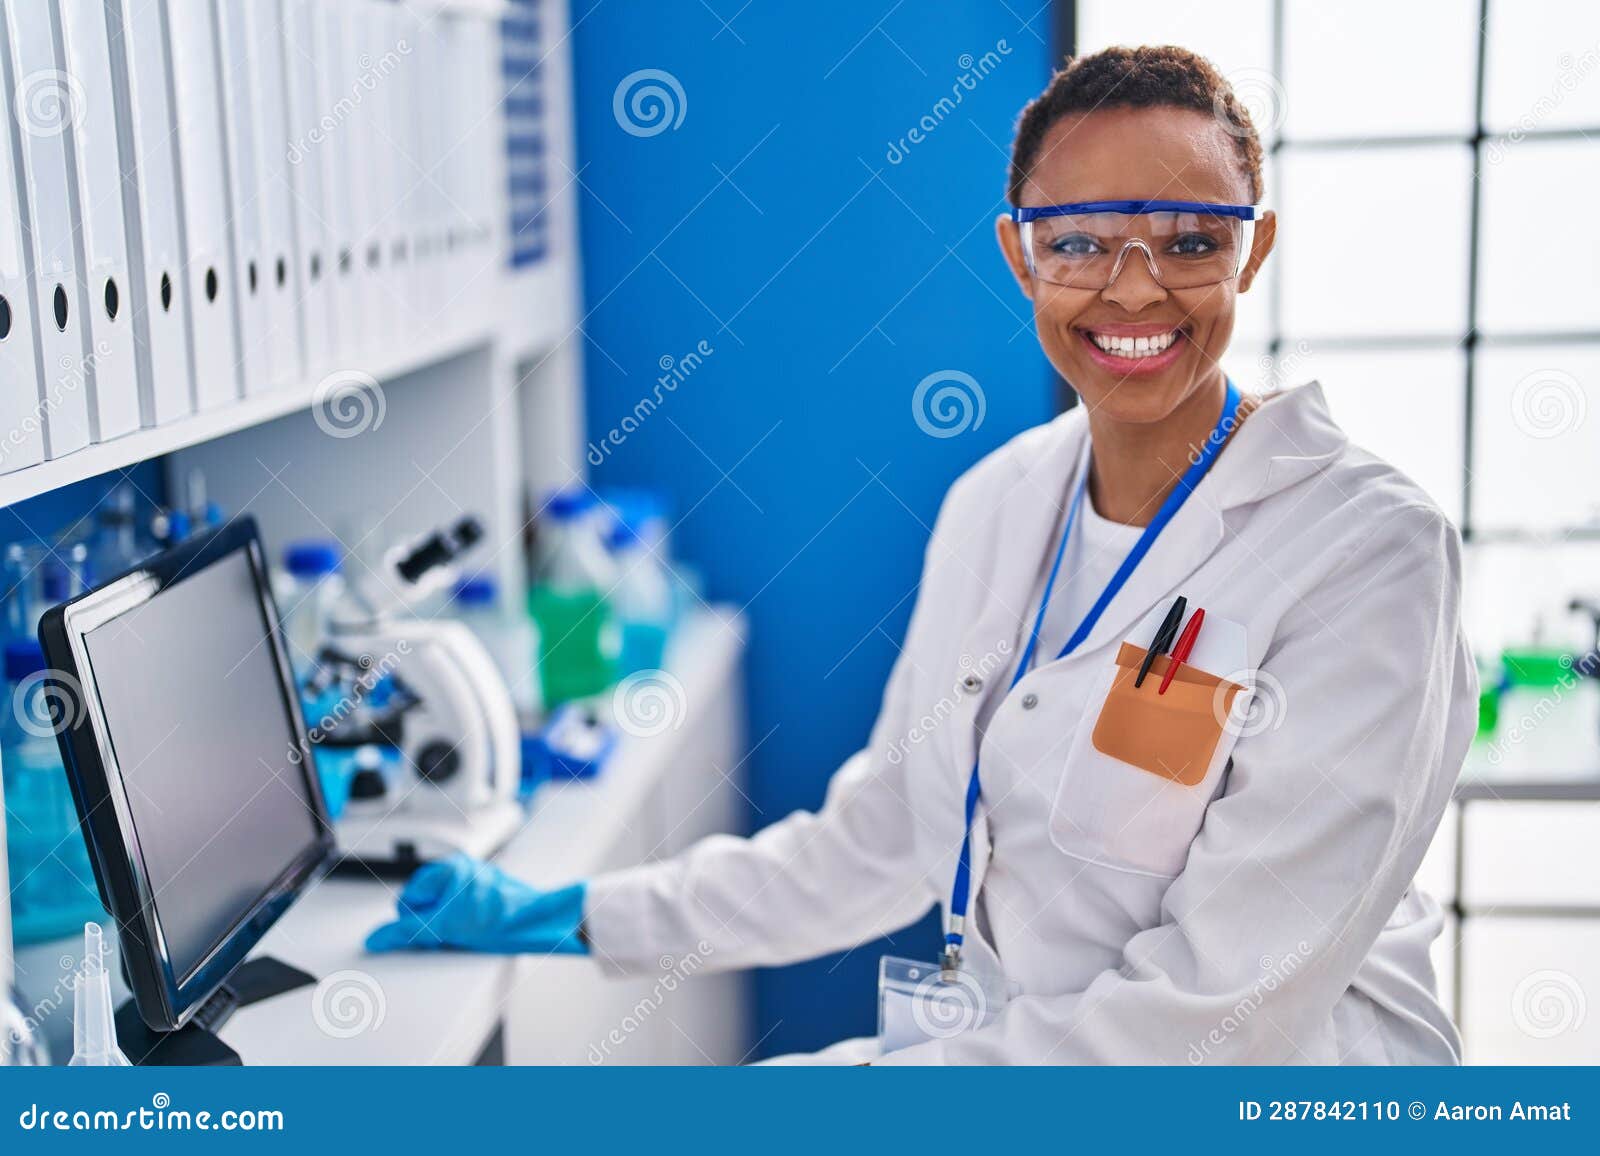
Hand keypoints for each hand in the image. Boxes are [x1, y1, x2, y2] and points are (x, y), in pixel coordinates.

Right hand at [364, 854, 587, 954]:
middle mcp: (459, 870)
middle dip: (431, 922)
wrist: (538, 921)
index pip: (406, 901)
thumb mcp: (445, 926)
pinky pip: (458, 913)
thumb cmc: (500, 917)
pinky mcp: (485, 896)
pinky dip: (461, 924)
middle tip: (451, 931)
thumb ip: (406, 932)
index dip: (415, 922)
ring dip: (446, 926)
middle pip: (422, 906)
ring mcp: (473, 883)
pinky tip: (475, 931)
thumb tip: (375, 939)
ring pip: (440, 912)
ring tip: (466, 931)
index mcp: (446, 868)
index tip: (431, 931)